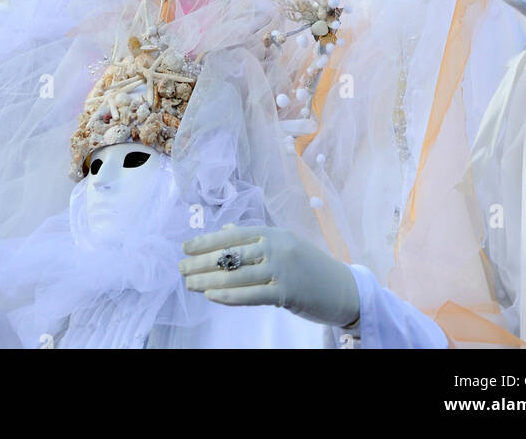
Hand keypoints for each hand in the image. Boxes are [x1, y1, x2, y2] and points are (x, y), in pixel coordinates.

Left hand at [179, 225, 359, 326]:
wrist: (344, 289)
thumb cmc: (310, 267)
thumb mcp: (285, 245)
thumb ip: (256, 239)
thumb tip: (227, 230)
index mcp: (274, 233)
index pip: (234, 234)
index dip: (208, 240)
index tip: (186, 246)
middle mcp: (276, 247)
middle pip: (230, 254)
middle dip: (201, 261)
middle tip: (180, 268)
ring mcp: (281, 269)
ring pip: (236, 274)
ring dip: (208, 278)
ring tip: (189, 283)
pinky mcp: (285, 292)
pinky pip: (250, 294)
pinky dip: (228, 294)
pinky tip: (211, 294)